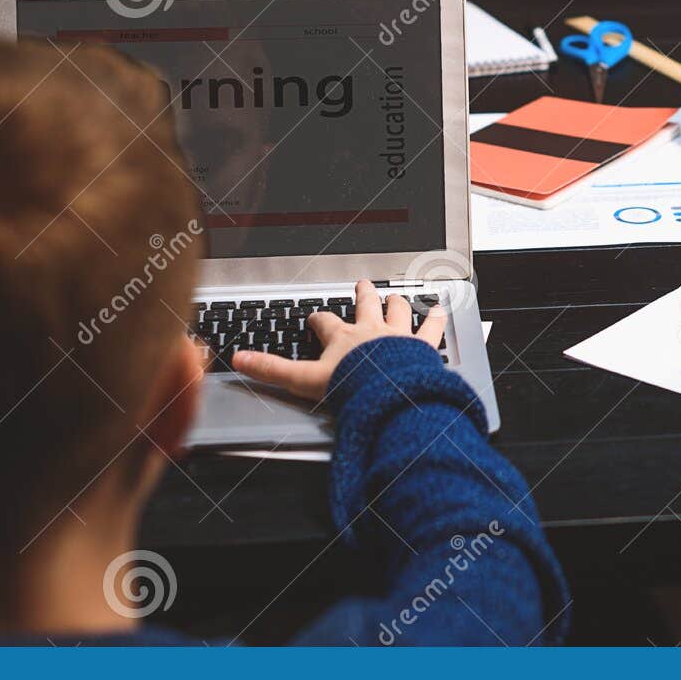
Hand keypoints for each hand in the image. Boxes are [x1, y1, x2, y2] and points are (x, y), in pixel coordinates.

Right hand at [230, 280, 445, 401]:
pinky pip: (431, 328)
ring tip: (396, 295)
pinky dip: (436, 319)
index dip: (318, 319)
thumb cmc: (350, 387)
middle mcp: (371, 330)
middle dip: (363, 294)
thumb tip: (240, 362)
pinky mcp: (422, 347)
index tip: (315, 316)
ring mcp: (398, 336)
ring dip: (396, 302)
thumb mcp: (304, 381)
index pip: (325, 323)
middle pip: (365, 305)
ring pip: (398, 311)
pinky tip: (440, 310)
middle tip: (362, 285)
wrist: (386, 394)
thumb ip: (273, 371)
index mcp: (342, 338)